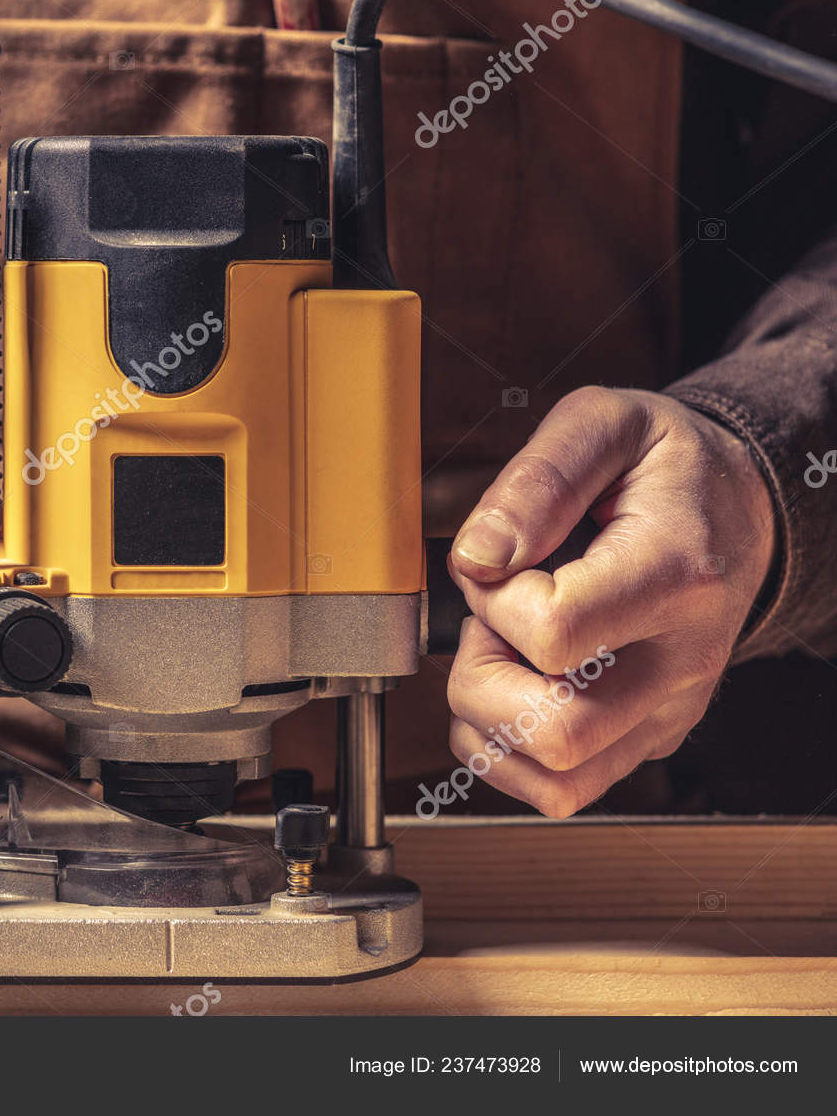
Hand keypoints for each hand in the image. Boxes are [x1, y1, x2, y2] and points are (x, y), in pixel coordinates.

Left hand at [445, 386, 774, 816]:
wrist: (737, 506)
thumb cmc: (666, 469)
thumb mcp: (608, 424)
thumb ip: (537, 480)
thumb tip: (477, 558)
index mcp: (677, 577)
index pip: (553, 633)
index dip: (494, 598)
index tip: (501, 561)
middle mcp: (680, 663)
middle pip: (555, 733)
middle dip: (481, 678)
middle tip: (490, 622)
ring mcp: (666, 712)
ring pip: (555, 780)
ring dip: (490, 720)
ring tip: (504, 653)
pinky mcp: (647, 739)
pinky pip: (559, 789)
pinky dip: (505, 750)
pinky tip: (510, 685)